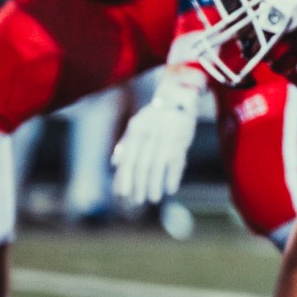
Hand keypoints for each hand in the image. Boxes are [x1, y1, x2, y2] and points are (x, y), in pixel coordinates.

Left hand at [111, 65, 205, 206]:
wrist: (180, 95)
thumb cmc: (156, 113)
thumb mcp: (137, 124)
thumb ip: (125, 143)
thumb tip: (114, 164)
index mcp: (136, 130)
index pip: (128, 159)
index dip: (124, 178)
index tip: (122, 194)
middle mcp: (150, 134)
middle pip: (142, 165)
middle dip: (138, 186)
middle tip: (136, 201)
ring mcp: (167, 137)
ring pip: (158, 166)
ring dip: (154, 185)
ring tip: (152, 199)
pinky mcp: (182, 140)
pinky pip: (176, 163)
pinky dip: (173, 177)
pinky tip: (170, 189)